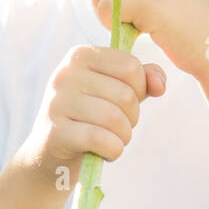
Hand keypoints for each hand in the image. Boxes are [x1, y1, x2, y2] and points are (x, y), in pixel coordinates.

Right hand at [19, 44, 166, 181]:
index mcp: (80, 55)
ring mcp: (57, 102)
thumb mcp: (115, 92)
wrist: (49, 153)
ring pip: (114, 119)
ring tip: (112, 140)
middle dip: (131, 118)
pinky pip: (100, 139)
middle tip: (118, 127)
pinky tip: (105, 153)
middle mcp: (65, 74)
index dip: (139, 90)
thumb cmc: (88, 118)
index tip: (123, 104)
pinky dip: (113, 151)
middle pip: (126, 95)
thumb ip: (142, 80)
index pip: (131, 66)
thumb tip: (159, 84)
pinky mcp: (55, 132)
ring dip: (123, 137)